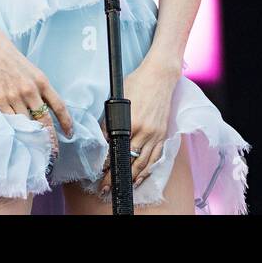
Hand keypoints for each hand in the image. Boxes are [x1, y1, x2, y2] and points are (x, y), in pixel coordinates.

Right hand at [0, 26, 73, 160]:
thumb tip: (47, 109)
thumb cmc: (12, 62)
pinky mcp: (0, 100)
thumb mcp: (33, 72)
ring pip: (27, 123)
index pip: (59, 106)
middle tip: (53, 152)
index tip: (70, 134)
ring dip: (32, 138)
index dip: (66, 122)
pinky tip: (19, 138)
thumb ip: (40, 90)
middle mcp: (31, 90)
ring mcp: (15, 96)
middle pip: (45, 121)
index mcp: (42, 82)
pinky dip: (16, 130)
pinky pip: (10, 120)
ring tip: (35, 149)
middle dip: (50, 139)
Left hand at [97, 57, 180, 194]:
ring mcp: (155, 134)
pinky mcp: (163, 134)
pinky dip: (147, 170)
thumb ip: (110, 121)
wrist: (160, 76)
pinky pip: (155, 158)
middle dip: (115, 175)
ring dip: (131, 177)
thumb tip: (102, 138)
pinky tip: (140, 177)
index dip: (106, 162)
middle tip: (105, 186)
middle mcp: (144, 131)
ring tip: (121, 185)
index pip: (115, 148)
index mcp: (131, 122)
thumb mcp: (118, 99)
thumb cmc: (137, 83)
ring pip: (142, 163)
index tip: (98, 171)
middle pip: (128, 160)